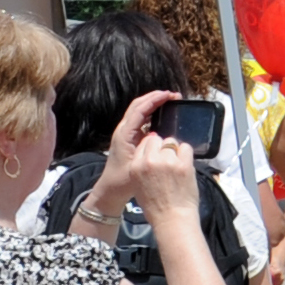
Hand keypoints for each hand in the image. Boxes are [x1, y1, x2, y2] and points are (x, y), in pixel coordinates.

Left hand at [95, 91, 197, 221]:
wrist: (111, 189)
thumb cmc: (123, 180)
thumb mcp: (138, 165)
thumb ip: (148, 150)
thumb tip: (161, 135)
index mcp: (124, 134)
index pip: (139, 109)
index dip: (155, 99)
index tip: (170, 95)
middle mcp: (123, 130)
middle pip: (138, 105)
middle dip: (155, 97)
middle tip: (173, 95)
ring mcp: (125, 133)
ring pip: (139, 110)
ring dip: (153, 103)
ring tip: (170, 101)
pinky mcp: (130, 137)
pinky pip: (141, 119)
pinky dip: (152, 112)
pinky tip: (163, 114)